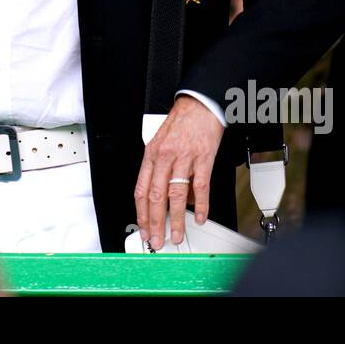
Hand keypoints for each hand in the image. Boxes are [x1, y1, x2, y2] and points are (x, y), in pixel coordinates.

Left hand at [134, 95, 225, 249]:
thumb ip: (159, 168)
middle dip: (155, 222)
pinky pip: (200, 186)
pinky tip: (200, 217)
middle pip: (156, 196)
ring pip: (176, 195)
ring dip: (176, 219)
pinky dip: (201, 205)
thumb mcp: (160, 142)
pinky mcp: (203, 158)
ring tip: (176, 234)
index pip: (141, 189)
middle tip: (156, 239)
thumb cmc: (181, 122)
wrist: (199, 103)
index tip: (143, 228)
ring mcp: (184, 158)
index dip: (141, 213)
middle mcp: (164, 157)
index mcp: (151, 155)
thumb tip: (161, 194)